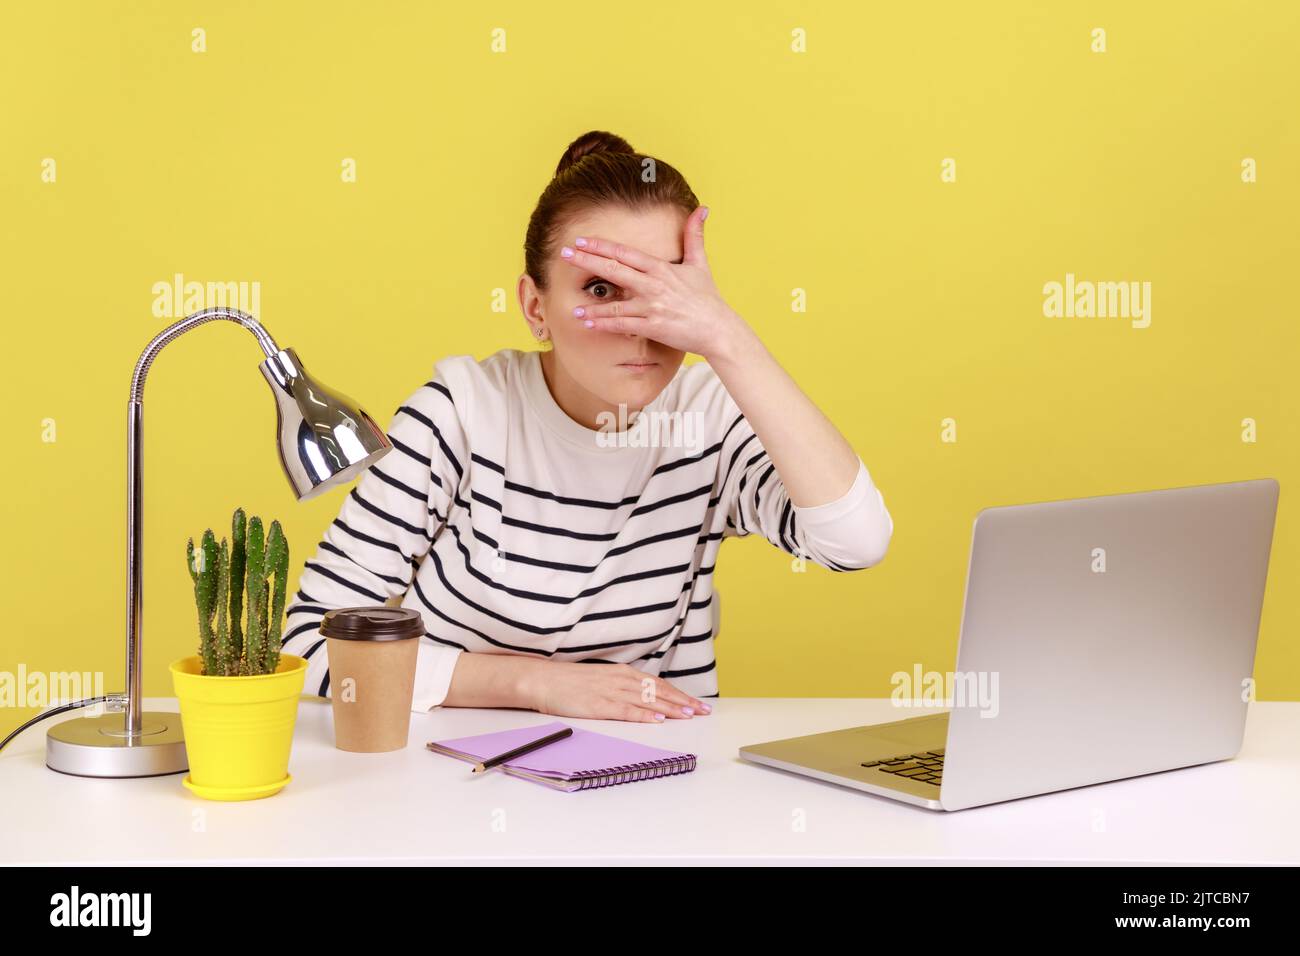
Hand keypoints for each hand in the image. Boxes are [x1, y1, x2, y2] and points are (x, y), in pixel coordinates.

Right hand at [519, 659, 711, 722]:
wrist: (544, 680)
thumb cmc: (571, 682)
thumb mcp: (602, 679)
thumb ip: (623, 686)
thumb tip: (643, 698)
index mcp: (623, 672)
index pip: (658, 684)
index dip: (680, 694)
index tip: (697, 703)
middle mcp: (621, 679)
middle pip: (659, 692)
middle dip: (683, 702)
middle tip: (703, 711)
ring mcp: (611, 692)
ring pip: (648, 701)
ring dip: (671, 709)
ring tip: (689, 715)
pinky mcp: (600, 705)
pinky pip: (627, 711)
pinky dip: (644, 716)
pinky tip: (658, 720)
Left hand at [558, 205, 752, 361]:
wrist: (719, 329)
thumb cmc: (708, 298)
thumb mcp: (700, 264)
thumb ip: (694, 236)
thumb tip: (702, 208)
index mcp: (661, 268)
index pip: (625, 253)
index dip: (601, 246)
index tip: (581, 240)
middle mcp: (654, 285)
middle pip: (614, 270)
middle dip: (587, 261)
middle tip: (564, 254)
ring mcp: (653, 307)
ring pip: (616, 303)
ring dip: (593, 305)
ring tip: (572, 305)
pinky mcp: (654, 327)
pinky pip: (624, 325)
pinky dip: (605, 324)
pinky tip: (588, 323)